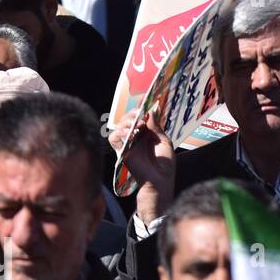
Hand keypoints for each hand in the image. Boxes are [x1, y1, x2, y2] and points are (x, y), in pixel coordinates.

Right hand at [111, 105, 175, 223]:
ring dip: (126, 121)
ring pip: (119, 126)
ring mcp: (128, 144)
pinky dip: (119, 132)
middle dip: (133, 113)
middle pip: (128, 119)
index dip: (142, 107)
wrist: (160, 181)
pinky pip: (114, 139)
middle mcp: (136, 137)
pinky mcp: (122, 152)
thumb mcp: (164, 142)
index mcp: (147, 134)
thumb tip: (151, 112)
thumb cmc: (165, 165)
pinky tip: (130, 132)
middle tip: (141, 112)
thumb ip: (157, 128)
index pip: (141, 117)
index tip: (146, 97)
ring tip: (137, 124)